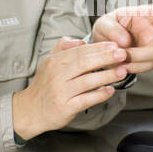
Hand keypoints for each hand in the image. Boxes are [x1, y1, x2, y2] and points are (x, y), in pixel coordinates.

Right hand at [12, 38, 128, 139]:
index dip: (98, 48)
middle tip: (122, 54)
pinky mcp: (65, 107)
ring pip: (87, 81)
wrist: (30, 110)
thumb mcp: (49, 62)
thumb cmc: (44, 86)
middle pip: (84, 63)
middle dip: (105, 58)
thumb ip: (63, 48)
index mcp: (55, 62)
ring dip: (106, 76)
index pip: (80, 51)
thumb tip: (80, 41)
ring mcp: (61, 92)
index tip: (114, 45)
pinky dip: (98, 95)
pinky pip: (85, 100)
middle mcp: (57, 75)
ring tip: (121, 71)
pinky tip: (110, 91)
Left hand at [91, 3, 152, 72]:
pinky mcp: (148, 59)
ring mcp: (150, 45)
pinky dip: (134, 67)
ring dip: (138, 57)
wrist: (103, 48)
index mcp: (140, 16)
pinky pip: (146, 66)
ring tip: (121, 56)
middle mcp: (149, 29)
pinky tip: (123, 64)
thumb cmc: (107, 30)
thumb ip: (112, 29)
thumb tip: (125, 41)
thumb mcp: (103, 24)